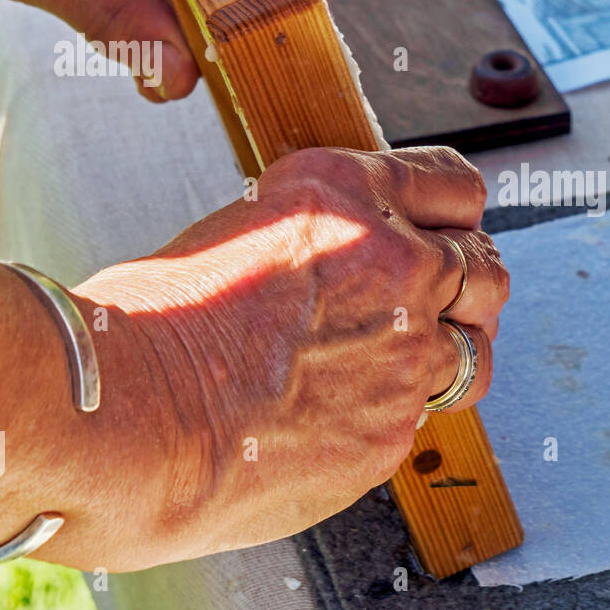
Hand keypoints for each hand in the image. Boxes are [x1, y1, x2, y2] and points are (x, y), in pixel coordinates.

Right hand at [70, 146, 507, 570]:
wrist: (125, 422)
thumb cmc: (146, 330)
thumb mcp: (239, 231)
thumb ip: (318, 241)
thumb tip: (343, 266)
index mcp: (343, 193)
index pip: (453, 184)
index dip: (453, 212)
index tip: (448, 229)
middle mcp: (393, 261)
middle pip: (484, 265)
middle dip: (465, 284)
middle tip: (434, 304)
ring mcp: (407, 347)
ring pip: (477, 345)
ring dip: (451, 350)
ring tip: (406, 363)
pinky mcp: (397, 424)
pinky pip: (426, 412)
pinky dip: (397, 412)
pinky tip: (343, 416)